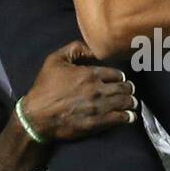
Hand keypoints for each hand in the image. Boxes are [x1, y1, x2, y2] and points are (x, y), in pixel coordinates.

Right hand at [23, 41, 137, 141]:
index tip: (122, 80)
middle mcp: (96, 90)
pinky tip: (130, 116)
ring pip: (124, 102)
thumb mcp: (55, 60)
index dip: (120, 77)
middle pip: (123, 88)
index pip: (116, 74)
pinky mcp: (96, 123)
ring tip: (133, 103)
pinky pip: (119, 118)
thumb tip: (93, 46)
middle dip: (129, 89)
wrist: (36, 116)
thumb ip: (75, 48)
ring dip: (131, 102)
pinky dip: (127, 117)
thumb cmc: (44, 88)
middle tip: (131, 91)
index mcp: (89, 73)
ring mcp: (97, 107)